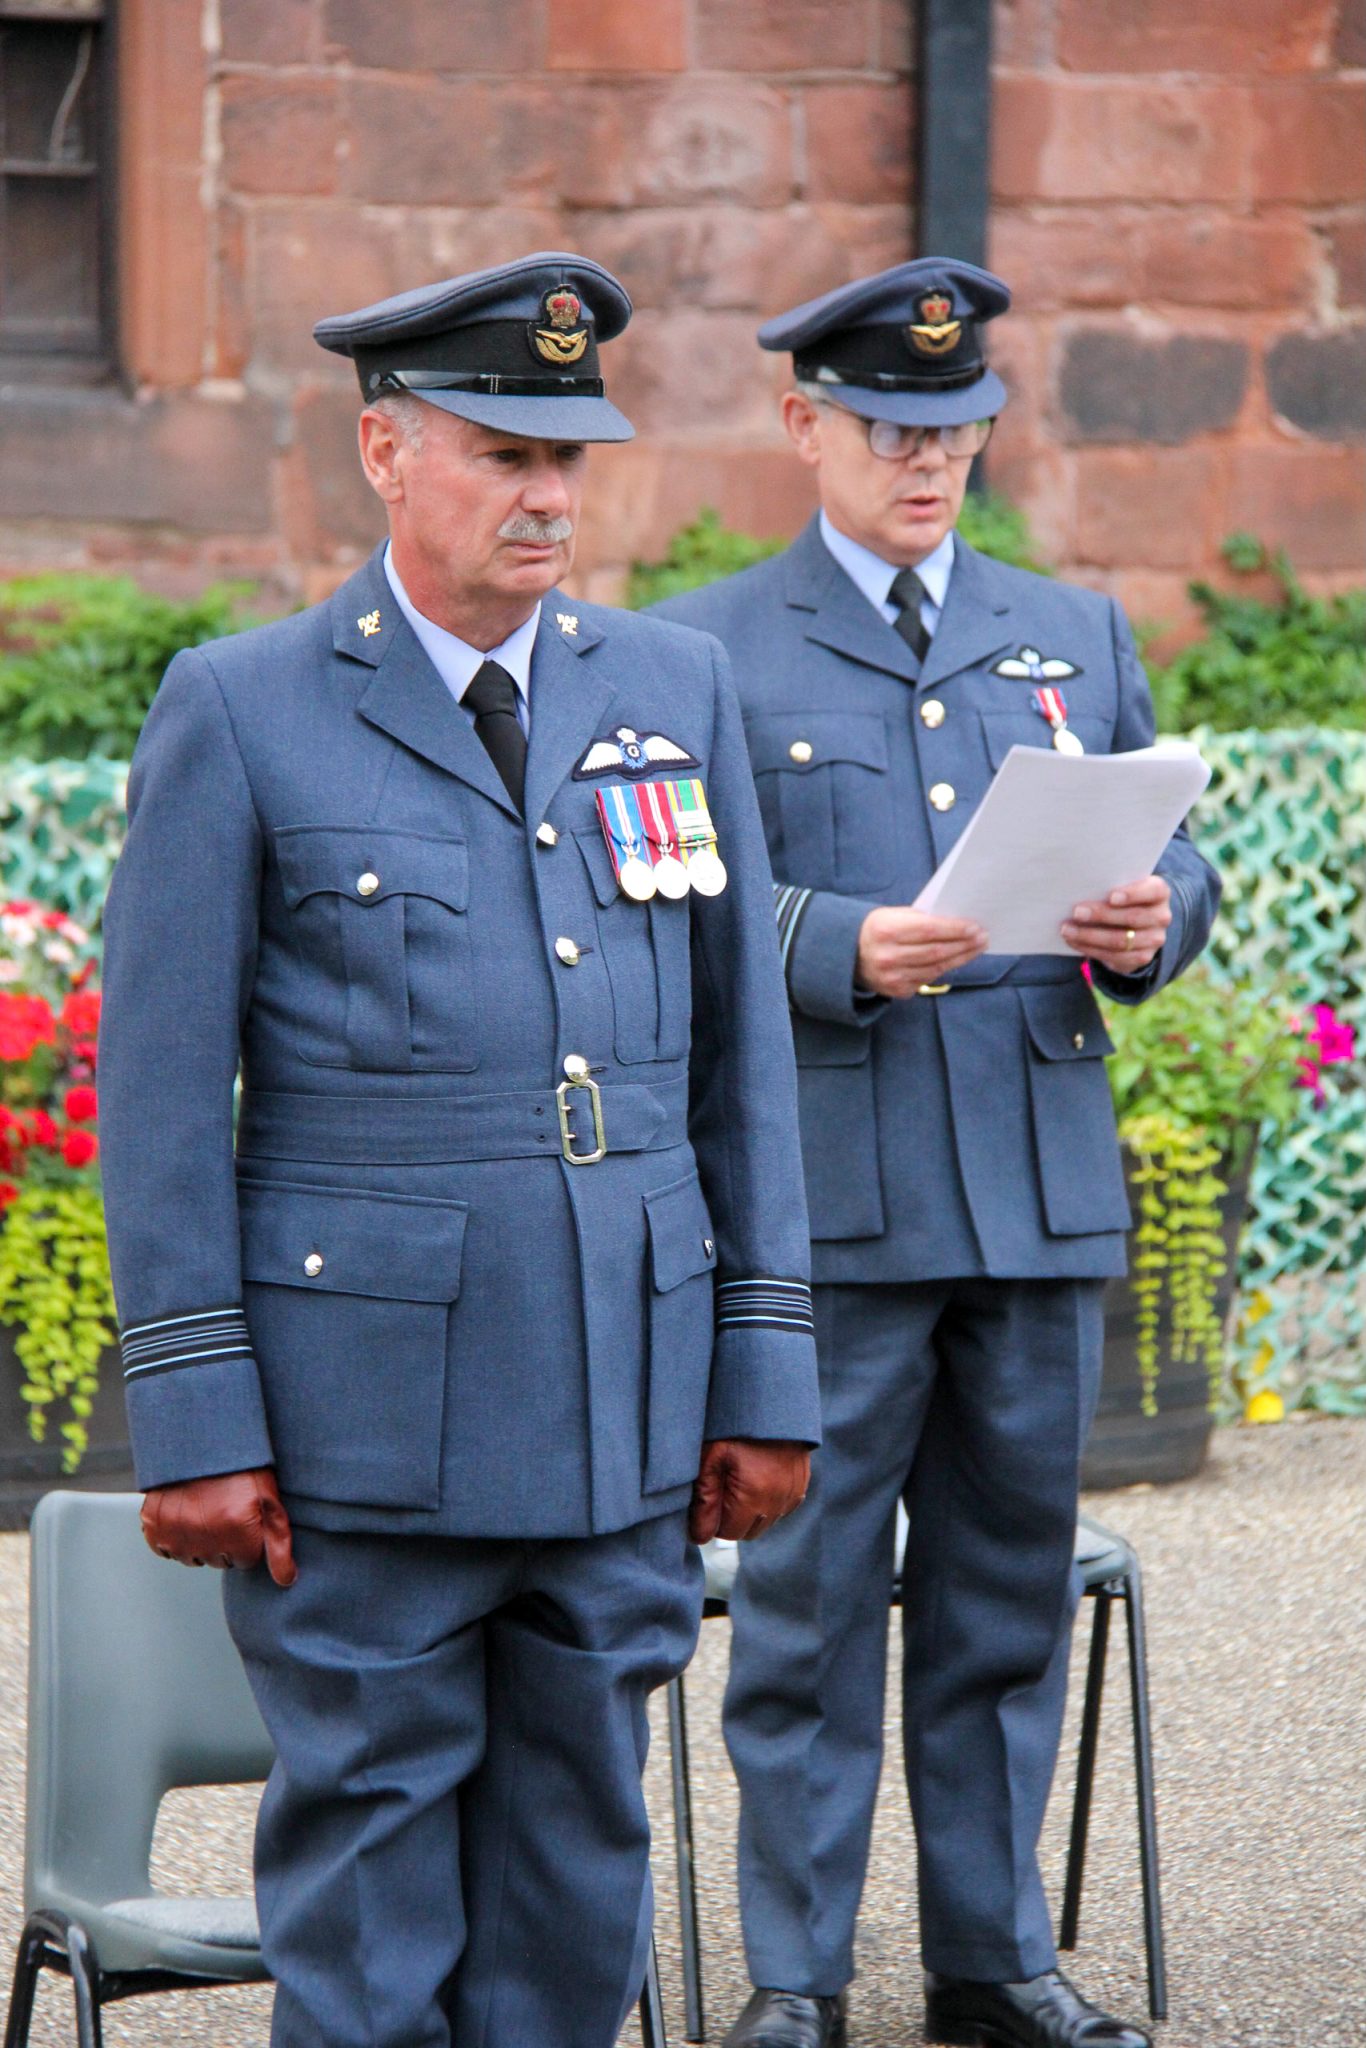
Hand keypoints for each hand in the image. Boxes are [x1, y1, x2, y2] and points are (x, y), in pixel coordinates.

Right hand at [141, 1467, 297, 1587]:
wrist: (203, 1440)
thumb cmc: (243, 1469)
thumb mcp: (270, 1502)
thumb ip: (279, 1545)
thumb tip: (287, 1581)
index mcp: (239, 1531)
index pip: (246, 1560)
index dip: (249, 1539)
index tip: (246, 1515)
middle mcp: (206, 1536)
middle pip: (219, 1561)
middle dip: (226, 1542)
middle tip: (225, 1508)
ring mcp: (177, 1533)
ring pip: (192, 1558)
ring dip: (200, 1541)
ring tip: (206, 1509)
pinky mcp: (153, 1525)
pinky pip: (164, 1549)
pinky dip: (173, 1536)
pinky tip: (185, 1513)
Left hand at [688, 1438, 810, 1544]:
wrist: (771, 1402)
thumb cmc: (736, 1427)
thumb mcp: (711, 1458)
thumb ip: (704, 1501)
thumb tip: (698, 1536)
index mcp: (753, 1496)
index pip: (727, 1532)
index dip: (713, 1518)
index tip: (708, 1496)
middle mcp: (776, 1501)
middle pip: (746, 1531)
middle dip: (731, 1517)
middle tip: (722, 1487)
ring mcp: (792, 1495)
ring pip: (764, 1522)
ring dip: (750, 1511)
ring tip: (740, 1480)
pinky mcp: (800, 1487)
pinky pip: (781, 1509)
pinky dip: (768, 1502)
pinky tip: (758, 1479)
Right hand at [856, 907, 986, 998]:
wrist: (847, 956)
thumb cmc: (877, 929)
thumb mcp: (892, 915)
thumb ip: (921, 918)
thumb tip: (957, 922)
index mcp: (886, 930)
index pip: (929, 930)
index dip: (955, 929)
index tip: (975, 927)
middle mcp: (888, 956)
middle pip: (936, 952)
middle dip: (964, 944)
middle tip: (983, 937)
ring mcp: (892, 977)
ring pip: (936, 968)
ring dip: (960, 957)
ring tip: (976, 948)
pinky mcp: (897, 991)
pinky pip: (928, 979)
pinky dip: (945, 968)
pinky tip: (957, 959)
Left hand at [1062, 875, 1171, 973]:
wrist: (1138, 926)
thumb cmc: (1124, 898)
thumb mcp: (1123, 887)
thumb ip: (1110, 885)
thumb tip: (1079, 887)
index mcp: (1159, 892)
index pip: (1153, 891)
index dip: (1133, 894)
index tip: (1111, 896)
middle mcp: (1162, 916)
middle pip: (1132, 917)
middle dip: (1101, 915)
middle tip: (1076, 912)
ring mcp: (1154, 939)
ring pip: (1120, 940)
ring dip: (1089, 935)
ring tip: (1067, 929)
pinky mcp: (1142, 957)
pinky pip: (1114, 956)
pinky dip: (1090, 948)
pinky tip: (1073, 941)